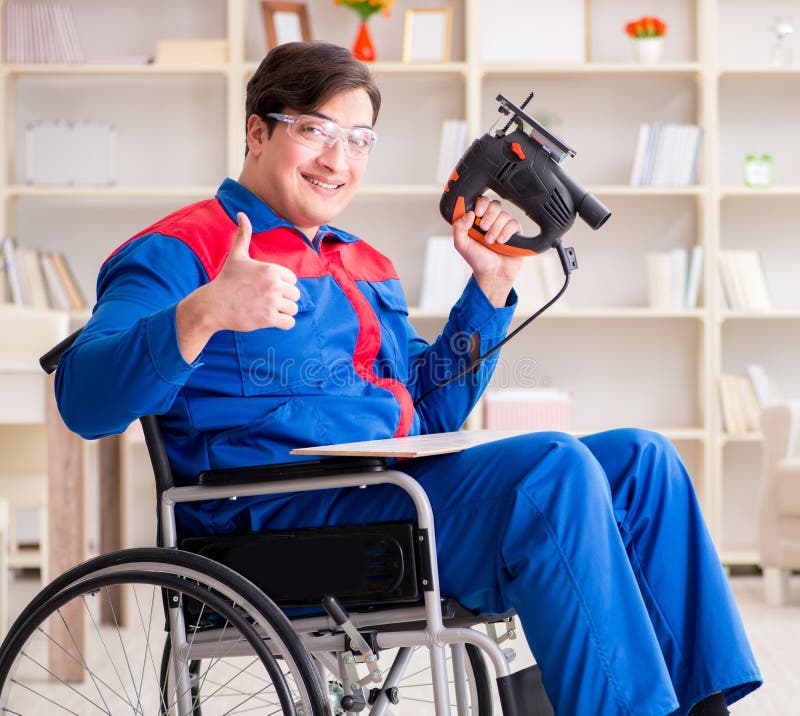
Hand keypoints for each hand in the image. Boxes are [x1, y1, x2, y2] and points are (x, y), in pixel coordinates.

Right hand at [176, 212, 299, 361]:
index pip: (293, 279)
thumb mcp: (237, 255)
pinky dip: (284, 323)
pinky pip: (289, 323)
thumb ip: (243, 234)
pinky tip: (272, 320)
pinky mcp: (268, 319)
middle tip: (267, 300)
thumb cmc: (226, 280)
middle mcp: (274, 284)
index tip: (267, 287)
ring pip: (294, 309)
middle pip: (296, 294)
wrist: (213, 305)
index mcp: (271, 269)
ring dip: (284, 312)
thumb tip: (241, 213)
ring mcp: (272, 302)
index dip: (282, 284)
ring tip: (269, 310)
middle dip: (284, 298)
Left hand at [452, 197, 522, 306]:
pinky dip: (506, 231)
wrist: (492, 274)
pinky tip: (501, 241)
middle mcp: (491, 221)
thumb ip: (458, 228)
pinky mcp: (515, 232)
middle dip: (489, 215)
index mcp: (478, 220)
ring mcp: (503, 226)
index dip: (481, 204)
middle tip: (483, 228)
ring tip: (491, 241)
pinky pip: (513, 223)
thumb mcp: (461, 245)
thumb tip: (468, 213)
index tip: (477, 213)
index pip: (481, 202)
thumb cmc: (478, 260)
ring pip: (504, 214)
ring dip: (496, 227)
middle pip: (494, 204)